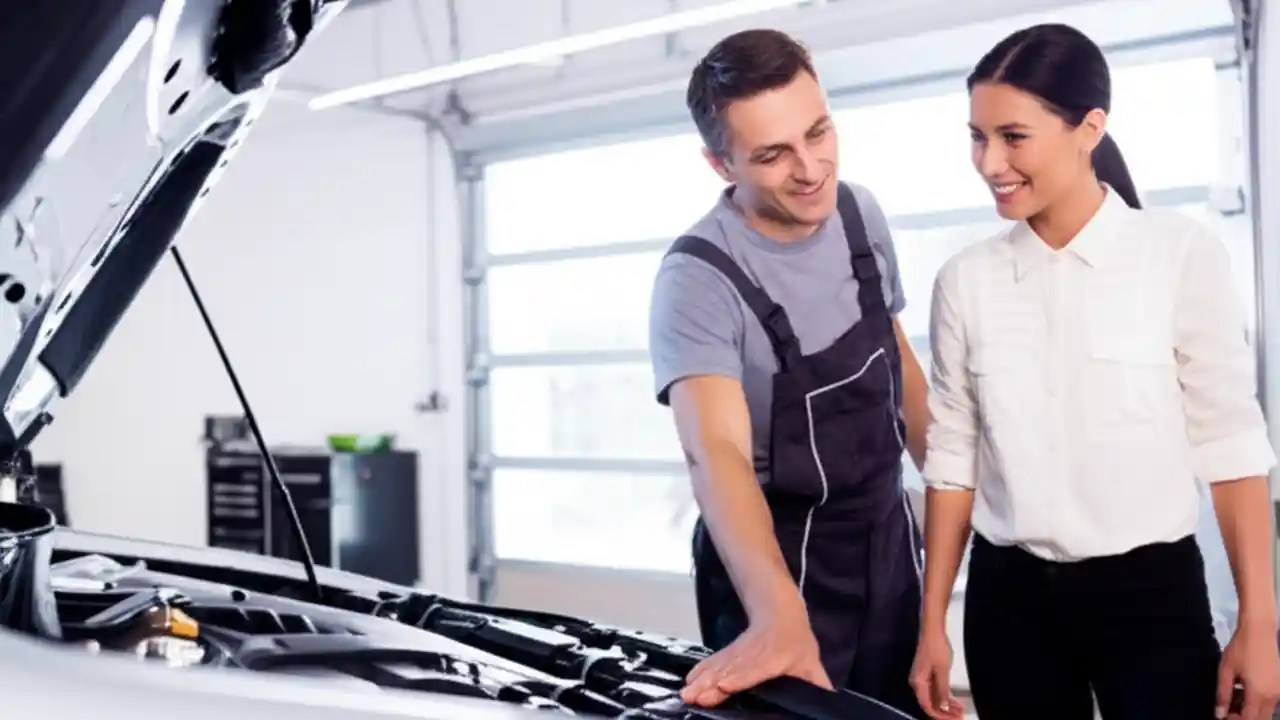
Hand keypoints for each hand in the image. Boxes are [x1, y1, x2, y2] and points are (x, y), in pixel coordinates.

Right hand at [680, 595, 831, 706]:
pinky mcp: (729, 651)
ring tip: (687, 693)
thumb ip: (817, 684)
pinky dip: (700, 671)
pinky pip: (713, 661)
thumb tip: (830, 704)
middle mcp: (753, 655)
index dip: (740, 676)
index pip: (755, 669)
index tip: (725, 684)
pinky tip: (689, 680)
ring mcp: (738, 652)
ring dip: (701, 679)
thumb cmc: (797, 641)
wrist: (778, 610)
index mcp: (775, 658)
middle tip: (694, 696)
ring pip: (718, 666)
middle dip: (711, 683)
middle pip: (729, 670)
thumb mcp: (811, 662)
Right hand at [910, 627, 963, 719]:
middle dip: (945, 712)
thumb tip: (942, 707)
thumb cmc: (936, 649)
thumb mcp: (942, 671)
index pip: (927, 706)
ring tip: (960, 710)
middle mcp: (918, 684)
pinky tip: (955, 701)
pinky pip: (935, 690)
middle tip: (960, 716)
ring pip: (934, 698)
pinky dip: (945, 697)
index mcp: (919, 684)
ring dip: (946, 706)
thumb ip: (942, 691)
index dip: (940, 716)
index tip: (953, 719)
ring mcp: (923, 680)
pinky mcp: (928, 675)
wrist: (932, 631)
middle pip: (930, 704)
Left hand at [1216, 621, 1279, 718]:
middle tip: (1227, 710)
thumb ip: (1223, 694)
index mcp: (1259, 694)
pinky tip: (1242, 691)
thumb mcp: (1226, 671)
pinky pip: (1269, 702)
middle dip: (1243, 717)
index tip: (1223, 716)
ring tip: (1233, 698)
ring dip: (1250, 710)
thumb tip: (1219, 713)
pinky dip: (1256, 702)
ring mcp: (1279, 691)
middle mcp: (1273, 696)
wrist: (1259, 630)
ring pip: (1265, 712)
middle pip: (1260, 719)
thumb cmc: (1240, 648)